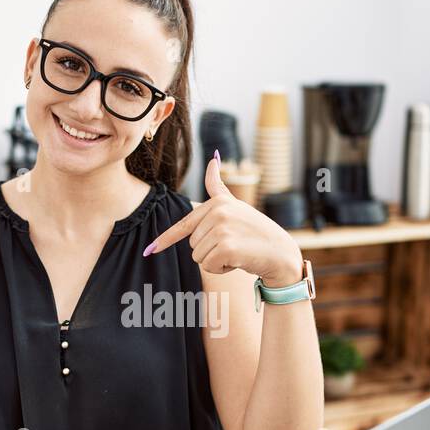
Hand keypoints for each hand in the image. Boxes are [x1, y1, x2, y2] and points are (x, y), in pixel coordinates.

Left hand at [143, 153, 303, 285]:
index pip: (184, 224)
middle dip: (210, 251)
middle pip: (192, 245)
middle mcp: (218, 212)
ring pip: (198, 257)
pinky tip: (239, 260)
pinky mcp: (226, 246)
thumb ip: (218, 187)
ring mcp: (222, 228)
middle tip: (234, 246)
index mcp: (217, 203)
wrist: (280, 252)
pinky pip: (208, 266)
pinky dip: (222, 269)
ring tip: (237, 252)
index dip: (165, 239)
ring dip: (216, 261)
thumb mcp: (236, 206)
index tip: (150, 251)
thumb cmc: (256, 231)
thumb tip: (212, 159)